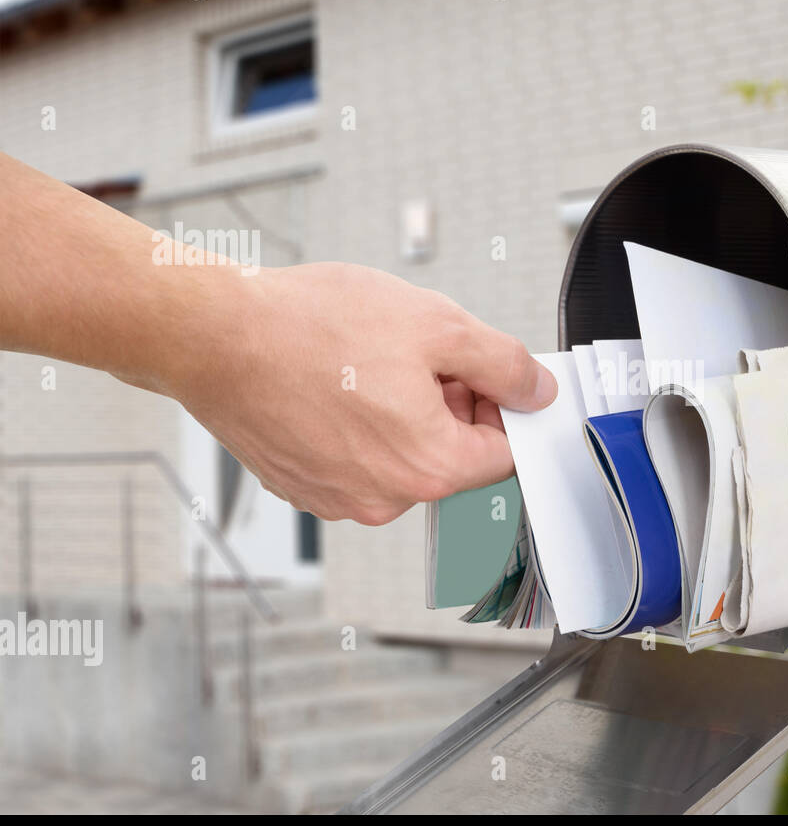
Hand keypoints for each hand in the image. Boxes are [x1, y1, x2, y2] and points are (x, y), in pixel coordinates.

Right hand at [165, 262, 556, 524]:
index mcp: (429, 469)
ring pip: (402, 457)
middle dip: (450, 406)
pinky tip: (336, 381)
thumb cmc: (310, 327)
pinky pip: (355, 459)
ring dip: (403, 413)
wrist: (211, 335)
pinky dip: (358, 425)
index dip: (500, 405)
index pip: (504, 454)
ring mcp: (338, 499)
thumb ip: (503, 364)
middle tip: (419, 354)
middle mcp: (384, 500)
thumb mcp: (437, 325)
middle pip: (451, 458)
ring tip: (368, 361)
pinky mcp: (302, 486)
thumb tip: (537, 390)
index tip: (482, 373)